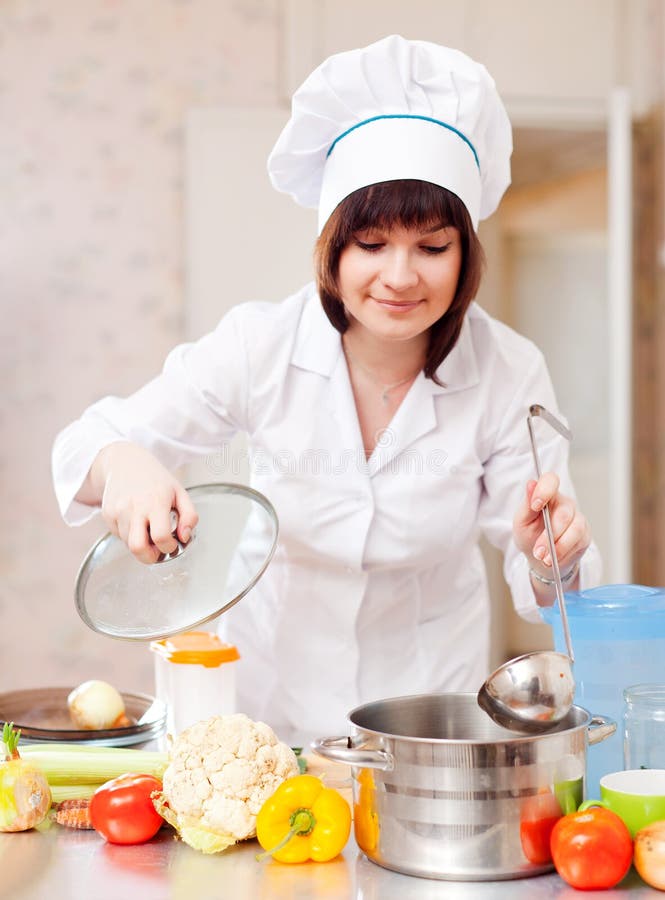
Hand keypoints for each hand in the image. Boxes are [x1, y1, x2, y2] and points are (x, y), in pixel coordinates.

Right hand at [92, 442, 197, 563]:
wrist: (125, 462)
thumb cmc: (156, 479)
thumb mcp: (180, 492)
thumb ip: (190, 516)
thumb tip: (185, 537)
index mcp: (156, 501)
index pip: (161, 537)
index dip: (169, 548)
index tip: (173, 545)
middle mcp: (135, 506)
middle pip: (137, 548)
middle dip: (150, 558)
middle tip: (158, 551)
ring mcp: (118, 511)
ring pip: (128, 545)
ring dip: (141, 544)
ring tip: (148, 530)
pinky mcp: (107, 514)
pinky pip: (119, 536)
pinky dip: (130, 535)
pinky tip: (136, 521)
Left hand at [513, 473, 590, 580]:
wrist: (540, 558)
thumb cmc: (529, 535)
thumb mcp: (521, 522)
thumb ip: (527, 504)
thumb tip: (531, 484)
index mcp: (547, 495)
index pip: (551, 480)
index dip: (545, 490)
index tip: (535, 506)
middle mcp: (565, 504)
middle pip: (563, 513)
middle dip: (549, 536)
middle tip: (538, 551)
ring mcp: (577, 518)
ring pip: (575, 529)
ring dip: (558, 547)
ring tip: (545, 558)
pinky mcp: (585, 534)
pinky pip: (579, 541)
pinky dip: (564, 553)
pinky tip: (555, 559)